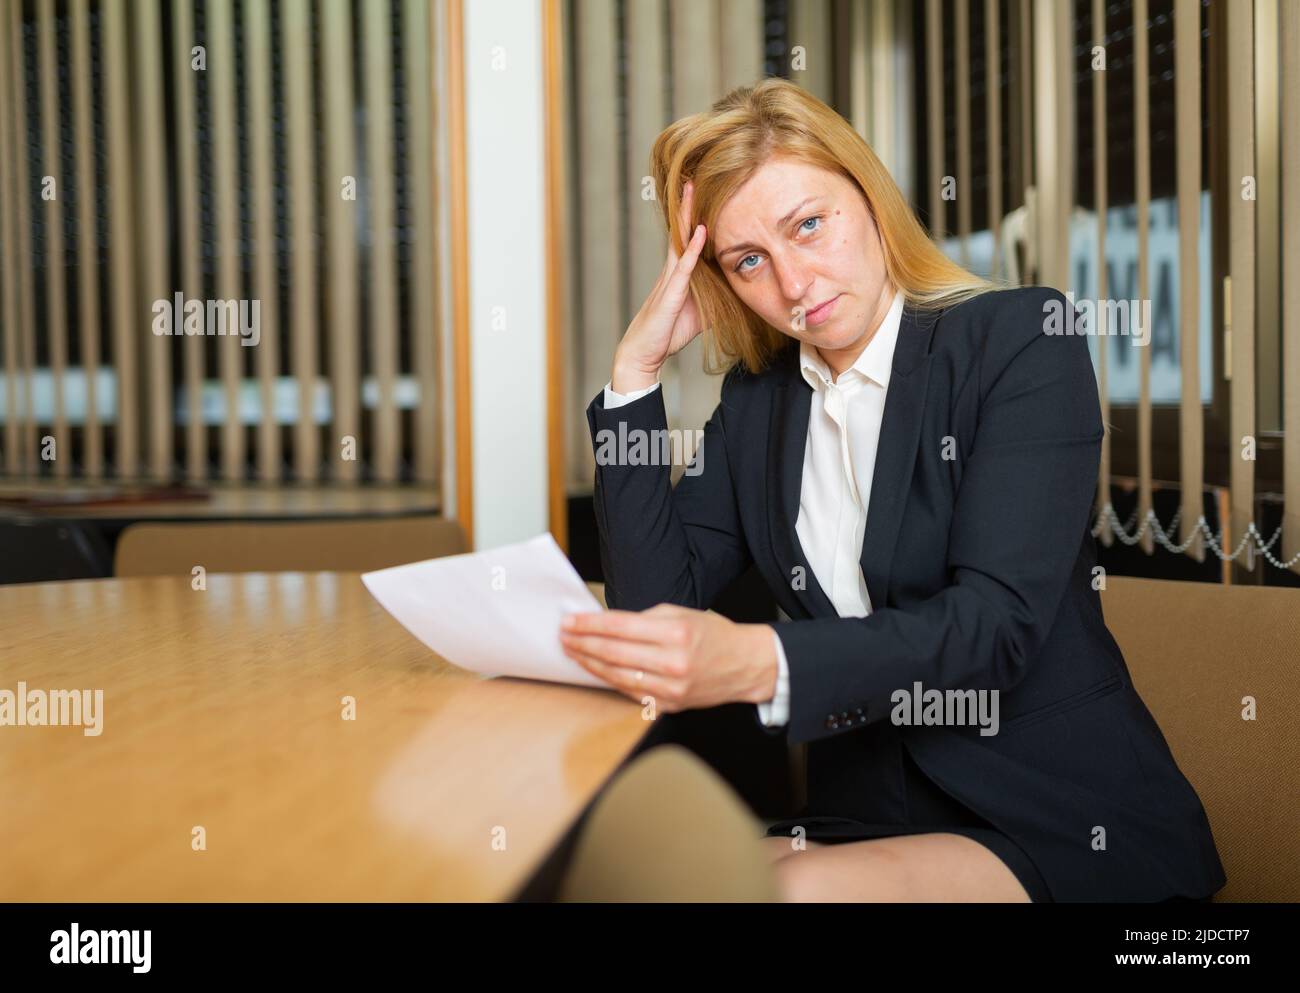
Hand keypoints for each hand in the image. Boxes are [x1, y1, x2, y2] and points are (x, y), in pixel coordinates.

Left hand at [559, 604, 777, 713]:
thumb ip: (644, 619)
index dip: (590, 625)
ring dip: (589, 663)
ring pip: (618, 676)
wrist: (744, 665)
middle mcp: (673, 663)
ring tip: (572, 652)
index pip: (621, 627)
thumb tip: (605, 624)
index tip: (570, 621)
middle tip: (563, 636)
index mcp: (677, 633)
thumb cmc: (713, 635)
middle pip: (614, 653)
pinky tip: (595, 669)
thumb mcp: (681, 614)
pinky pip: (630, 692)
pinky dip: (609, 680)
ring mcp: (671, 688)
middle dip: (583, 643)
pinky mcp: (669, 704)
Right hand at [610, 179, 707, 393]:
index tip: (703, 191)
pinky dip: (692, 247)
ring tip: (692, 189)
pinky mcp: (670, 293)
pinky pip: (683, 266)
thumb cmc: (669, 332)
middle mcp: (673, 270)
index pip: (688, 238)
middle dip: (687, 204)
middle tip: (694, 175)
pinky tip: (700, 231)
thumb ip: (719, 299)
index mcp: (680, 273)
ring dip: (686, 215)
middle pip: (681, 230)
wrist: (644, 354)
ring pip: (680, 240)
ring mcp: (670, 279)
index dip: (694, 215)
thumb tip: (741, 294)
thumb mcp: (703, 313)